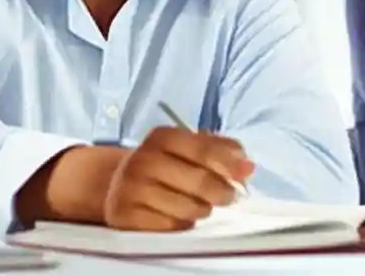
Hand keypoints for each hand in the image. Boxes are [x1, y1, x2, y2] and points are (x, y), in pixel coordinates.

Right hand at [103, 127, 253, 231]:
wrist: (117, 183)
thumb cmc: (164, 165)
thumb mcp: (187, 149)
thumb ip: (220, 151)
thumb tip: (248, 166)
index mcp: (160, 138)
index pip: (203, 149)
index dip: (229, 164)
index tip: (243, 175)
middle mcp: (142, 159)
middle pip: (200, 181)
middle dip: (222, 192)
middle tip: (227, 196)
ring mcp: (131, 188)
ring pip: (188, 208)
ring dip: (202, 210)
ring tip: (198, 205)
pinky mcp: (126, 215)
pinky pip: (171, 227)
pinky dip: (181, 224)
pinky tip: (176, 216)